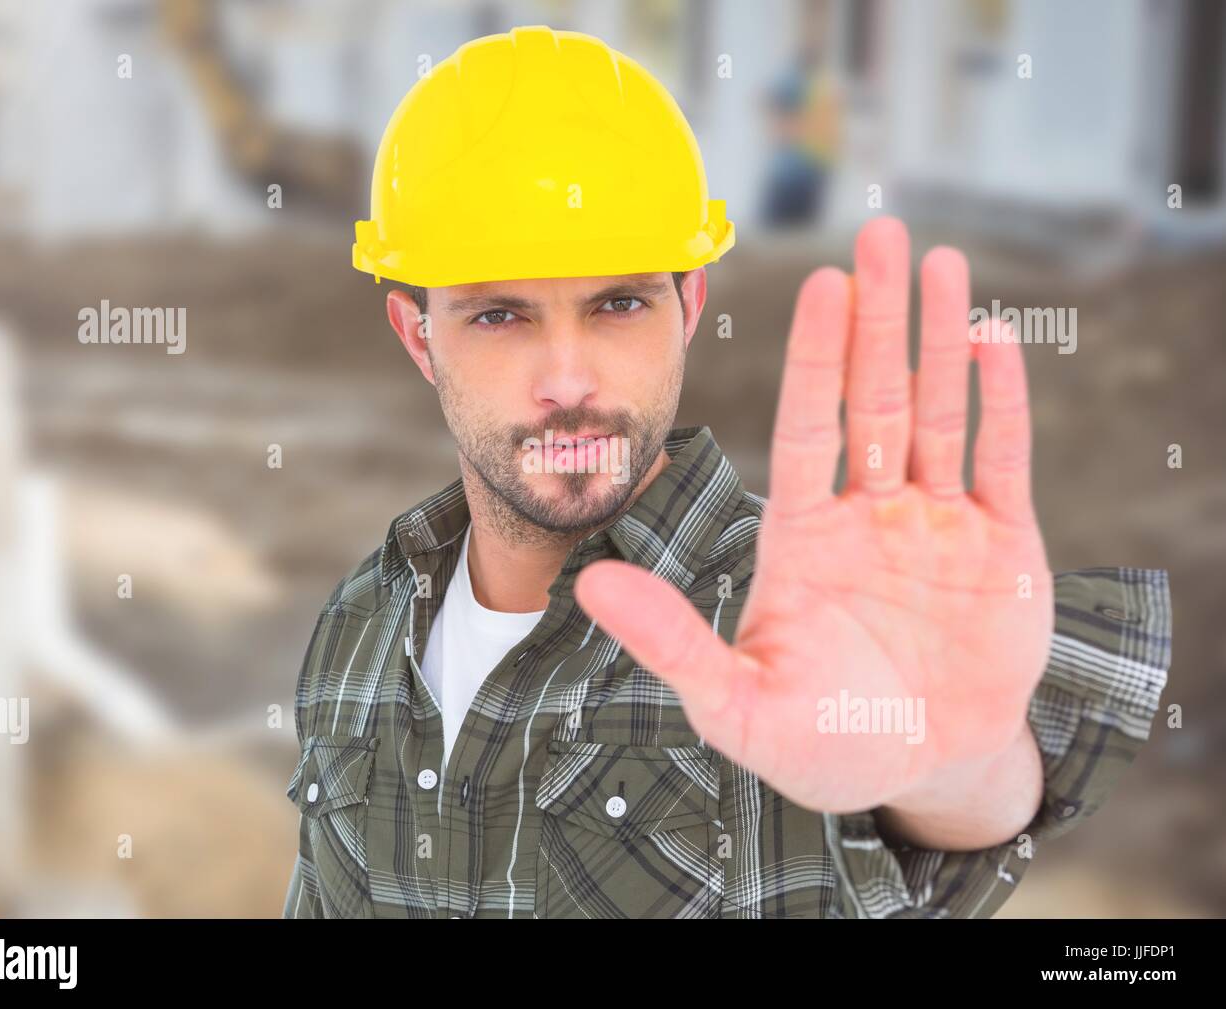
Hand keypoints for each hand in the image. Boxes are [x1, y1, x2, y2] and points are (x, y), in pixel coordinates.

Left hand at [574, 217, 1051, 814]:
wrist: (923, 774)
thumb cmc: (822, 746)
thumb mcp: (737, 704)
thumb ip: (673, 642)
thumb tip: (588, 585)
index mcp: (803, 537)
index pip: (806, 427)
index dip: (815, 356)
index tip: (820, 284)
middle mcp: (868, 514)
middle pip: (872, 398)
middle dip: (878, 318)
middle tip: (880, 231)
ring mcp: (936, 524)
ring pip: (936, 412)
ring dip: (940, 339)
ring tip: (941, 261)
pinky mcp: (1001, 548)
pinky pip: (1000, 461)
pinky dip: (1001, 404)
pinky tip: (994, 342)